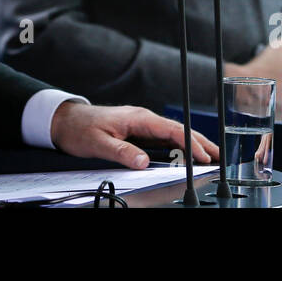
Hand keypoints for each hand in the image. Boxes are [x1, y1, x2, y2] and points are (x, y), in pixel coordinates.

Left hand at [49, 102, 217, 168]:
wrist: (64, 120)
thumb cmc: (80, 128)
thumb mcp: (98, 143)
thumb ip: (122, 152)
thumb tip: (143, 162)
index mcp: (138, 118)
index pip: (172, 129)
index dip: (190, 143)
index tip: (203, 156)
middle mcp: (143, 119)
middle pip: (178, 130)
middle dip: (199, 142)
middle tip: (216, 156)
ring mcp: (141, 125)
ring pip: (172, 134)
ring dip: (191, 145)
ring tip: (208, 157)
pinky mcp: (137, 131)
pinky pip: (162, 139)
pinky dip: (177, 146)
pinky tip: (184, 155)